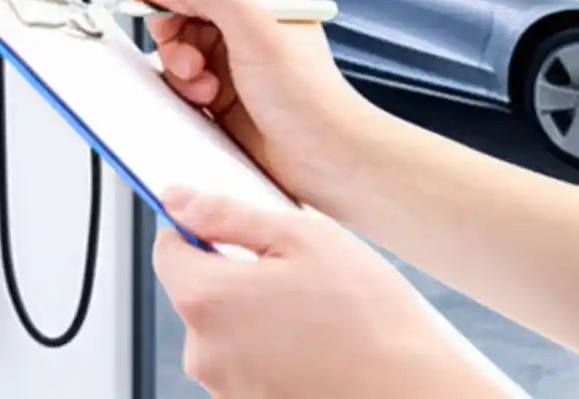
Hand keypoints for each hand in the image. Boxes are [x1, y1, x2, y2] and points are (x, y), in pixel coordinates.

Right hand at [132, 0, 377, 206]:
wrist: (320, 158)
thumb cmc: (309, 98)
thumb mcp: (258, 31)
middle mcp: (247, 19)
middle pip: (183, 2)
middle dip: (174, 27)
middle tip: (184, 50)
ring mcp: (231, 54)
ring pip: (177, 41)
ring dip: (180, 63)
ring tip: (203, 83)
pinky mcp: (219, 87)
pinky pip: (181, 75)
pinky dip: (185, 87)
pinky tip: (208, 100)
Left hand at [153, 188, 508, 398]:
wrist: (410, 390)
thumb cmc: (368, 317)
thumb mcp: (303, 237)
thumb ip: (228, 213)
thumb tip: (178, 198)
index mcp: (207, 299)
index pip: (167, 248)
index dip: (197, 226)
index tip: (232, 225)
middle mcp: (204, 352)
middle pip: (198, 292)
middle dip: (235, 273)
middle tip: (294, 268)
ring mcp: (225, 389)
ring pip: (225, 330)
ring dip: (256, 315)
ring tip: (314, 311)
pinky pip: (246, 365)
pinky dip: (271, 350)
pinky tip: (315, 343)